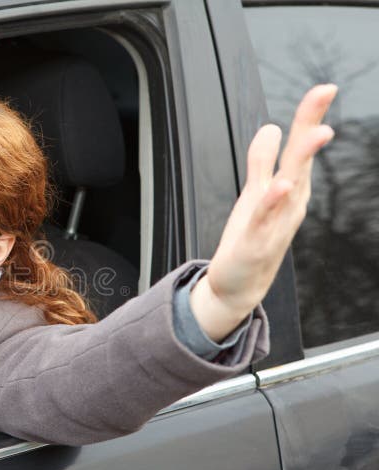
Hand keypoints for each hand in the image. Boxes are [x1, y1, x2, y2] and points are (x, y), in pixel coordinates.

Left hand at [190, 84, 337, 341]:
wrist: (239, 285)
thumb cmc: (250, 238)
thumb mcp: (255, 192)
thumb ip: (261, 161)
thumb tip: (271, 129)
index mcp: (289, 188)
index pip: (301, 147)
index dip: (310, 117)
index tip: (324, 88)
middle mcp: (290, 203)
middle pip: (302, 159)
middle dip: (312, 125)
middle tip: (326, 93)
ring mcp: (277, 223)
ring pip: (291, 187)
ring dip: (303, 160)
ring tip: (316, 134)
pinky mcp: (258, 243)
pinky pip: (265, 219)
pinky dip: (273, 202)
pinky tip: (280, 185)